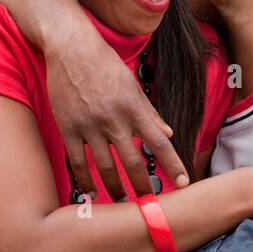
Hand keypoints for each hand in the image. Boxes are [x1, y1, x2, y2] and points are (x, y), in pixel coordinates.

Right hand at [46, 31, 188, 200]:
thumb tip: (168, 135)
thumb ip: (149, 113)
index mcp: (134, 109)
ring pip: (106, 167)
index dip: (173, 165)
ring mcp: (90, 125)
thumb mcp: (132, 86)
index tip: (184, 183)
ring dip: (115, 188)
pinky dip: (85, 180)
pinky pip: (78, 161)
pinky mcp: (68, 128)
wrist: (71, 48)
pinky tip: (91, 192)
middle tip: (150, 204)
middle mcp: (114, 120)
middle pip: (133, 162)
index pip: (159, 143)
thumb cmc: (105, 65)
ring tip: (123, 202)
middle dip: (143, 186)